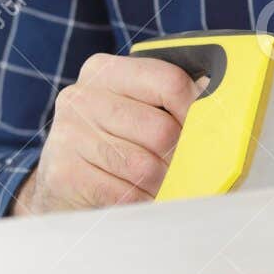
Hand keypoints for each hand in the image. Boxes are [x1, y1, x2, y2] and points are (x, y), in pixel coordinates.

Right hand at [11, 53, 205, 214]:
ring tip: (155, 183)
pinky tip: (135, 197)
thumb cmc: (109, 142)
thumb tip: (213, 92)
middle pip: (161, 129)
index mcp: (103, 71)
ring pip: (145, 166)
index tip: (207, 127)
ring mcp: (68, 136)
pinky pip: (125, 194)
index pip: (168, 81)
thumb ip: (168, 99)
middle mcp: (81, 97)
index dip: (196, 109)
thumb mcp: (134, 109)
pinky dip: (139, 202)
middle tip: (178, 166)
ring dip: (160, 183)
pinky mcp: (64, 174)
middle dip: (177, 156)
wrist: (61, 186)